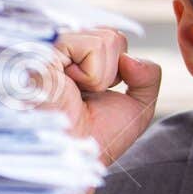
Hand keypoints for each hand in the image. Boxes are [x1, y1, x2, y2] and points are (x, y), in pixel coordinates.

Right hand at [39, 28, 161, 169]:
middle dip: (113, 70)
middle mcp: (61, 51)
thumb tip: (130, 58)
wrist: (78, 158)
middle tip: (89, 94)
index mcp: (76, 60)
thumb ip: (148, 76)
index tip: (100, 92)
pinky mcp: (44, 52)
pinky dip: (94, 73)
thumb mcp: (138, 105)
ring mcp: (51, 49)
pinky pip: (92, 45)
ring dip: (102, 75)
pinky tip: (71, 89)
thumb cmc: (100, 138)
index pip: (112, 36)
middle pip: (113, 35)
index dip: (119, 66)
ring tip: (78, 93)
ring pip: (106, 38)